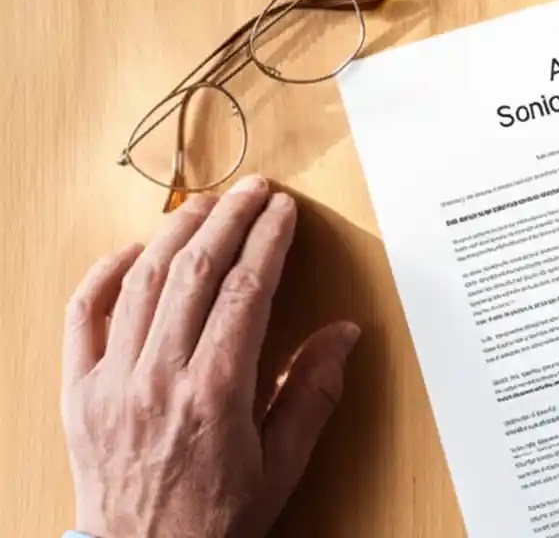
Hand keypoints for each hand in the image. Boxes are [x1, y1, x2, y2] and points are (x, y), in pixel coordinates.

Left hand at [61, 176, 359, 536]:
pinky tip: (132, 252)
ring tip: (205, 205)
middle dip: (229, 219)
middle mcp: (158, 379)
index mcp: (215, 395)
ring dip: (176, 233)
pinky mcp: (78, 392)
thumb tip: (343, 334)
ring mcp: (111, 382)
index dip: (268, 241)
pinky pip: (83, 316)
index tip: (284, 212)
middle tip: (252, 190)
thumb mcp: (282, 465)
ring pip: (142, 282)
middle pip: (195, 272)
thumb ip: (312, 393)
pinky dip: (105, 275)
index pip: (245, 292)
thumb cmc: (216, 519)